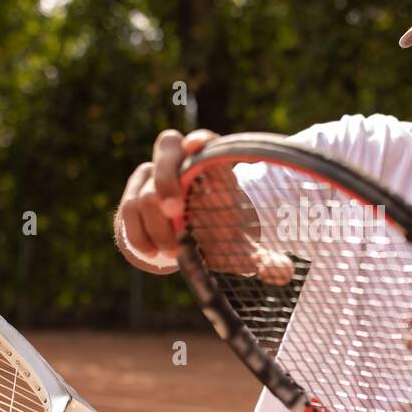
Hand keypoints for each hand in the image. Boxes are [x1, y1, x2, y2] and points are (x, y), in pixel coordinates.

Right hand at [114, 128, 292, 279]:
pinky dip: (138, 234)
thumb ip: (260, 259)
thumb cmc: (216, 235)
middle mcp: (178, 165)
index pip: (204, 142)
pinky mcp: (132, 198)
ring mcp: (151, 179)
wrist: (184, 242)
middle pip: (166, 150)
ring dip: (156, 224)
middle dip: (168, 179)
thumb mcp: (238, 248)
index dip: (200, 139)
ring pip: (145, 191)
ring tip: (172, 251)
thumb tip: (284, 272)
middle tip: (176, 210)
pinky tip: (152, 252)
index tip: (195, 146)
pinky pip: (127, 211)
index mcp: (210, 169)